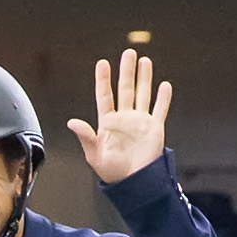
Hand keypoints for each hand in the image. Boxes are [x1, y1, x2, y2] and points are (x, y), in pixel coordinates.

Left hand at [67, 47, 172, 186]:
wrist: (133, 183)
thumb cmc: (111, 172)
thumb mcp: (94, 155)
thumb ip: (86, 137)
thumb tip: (72, 122)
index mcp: (108, 123)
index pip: (105, 96)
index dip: (103, 80)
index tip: (102, 63)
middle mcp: (124, 118)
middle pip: (125, 89)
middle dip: (127, 71)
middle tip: (128, 53)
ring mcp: (140, 122)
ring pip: (143, 94)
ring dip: (144, 78)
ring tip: (144, 60)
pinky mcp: (154, 129)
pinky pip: (160, 110)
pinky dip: (163, 98)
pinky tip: (164, 85)